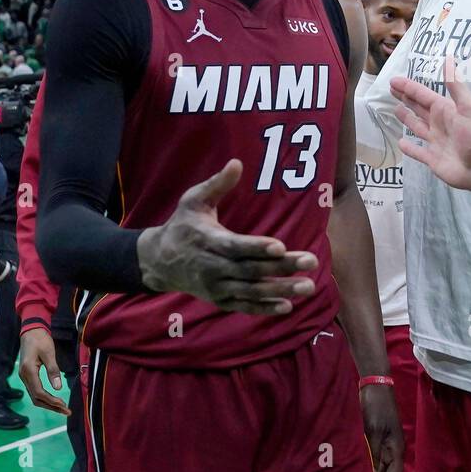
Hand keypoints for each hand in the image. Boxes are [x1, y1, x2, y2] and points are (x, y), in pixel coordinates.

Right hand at [18, 329, 69, 415]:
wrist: (31, 330)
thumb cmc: (41, 339)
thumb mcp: (49, 353)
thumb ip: (53, 370)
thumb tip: (58, 388)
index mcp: (28, 371)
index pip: (39, 392)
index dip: (51, 401)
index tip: (64, 405)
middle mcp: (24, 376)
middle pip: (36, 398)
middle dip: (51, 406)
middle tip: (66, 411)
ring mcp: (24, 377)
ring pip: (35, 396)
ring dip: (48, 404)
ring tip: (62, 408)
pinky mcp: (27, 375)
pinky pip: (35, 390)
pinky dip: (44, 397)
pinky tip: (54, 400)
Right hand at [137, 159, 318, 314]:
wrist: (158, 260)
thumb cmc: (182, 225)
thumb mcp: (193, 200)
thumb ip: (217, 184)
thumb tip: (237, 162)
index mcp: (208, 241)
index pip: (236, 247)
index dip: (257, 248)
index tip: (281, 246)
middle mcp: (212, 268)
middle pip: (251, 270)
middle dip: (282, 267)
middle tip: (311, 262)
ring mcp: (216, 287)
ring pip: (251, 291)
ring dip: (280, 290)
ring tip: (308, 286)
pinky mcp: (220, 300)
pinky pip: (244, 306)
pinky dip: (264, 309)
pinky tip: (287, 307)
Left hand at [360, 384, 403, 471]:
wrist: (375, 385)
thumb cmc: (377, 406)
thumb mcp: (374, 431)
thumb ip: (374, 454)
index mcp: (397, 449)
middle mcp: (392, 450)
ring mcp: (384, 444)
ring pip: (380, 469)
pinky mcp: (375, 439)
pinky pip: (373, 459)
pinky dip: (368, 468)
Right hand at [390, 56, 470, 205]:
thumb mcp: (467, 107)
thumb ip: (455, 85)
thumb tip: (448, 58)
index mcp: (446, 110)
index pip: (423, 95)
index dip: (409, 87)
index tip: (393, 80)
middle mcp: (439, 124)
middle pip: (419, 108)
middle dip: (406, 98)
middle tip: (392, 89)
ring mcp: (435, 142)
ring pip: (417, 127)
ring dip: (407, 118)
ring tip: (395, 109)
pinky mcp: (432, 159)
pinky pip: (417, 151)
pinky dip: (409, 147)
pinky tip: (400, 142)